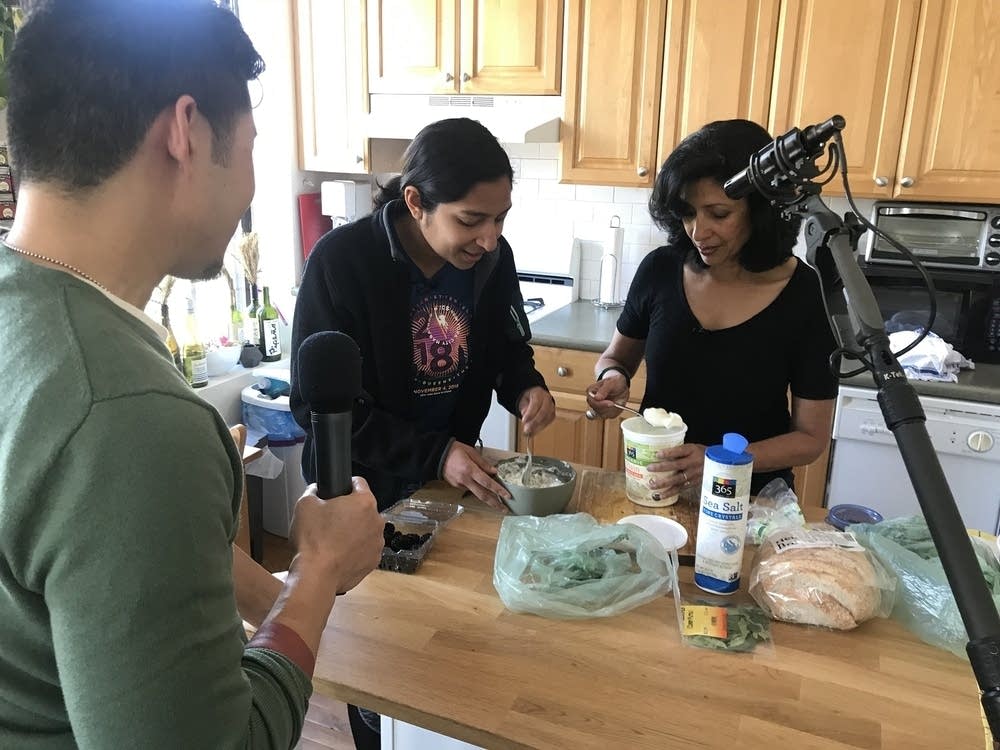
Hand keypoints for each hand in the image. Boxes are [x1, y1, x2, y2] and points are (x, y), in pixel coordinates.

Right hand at [288, 478, 383, 593]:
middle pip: (363, 509)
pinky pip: (365, 549)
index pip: (359, 483)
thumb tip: (317, 490)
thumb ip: (314, 490)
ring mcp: (377, 543)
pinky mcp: (374, 561)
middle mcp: (377, 521)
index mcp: (364, 502)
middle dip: (349, 512)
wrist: (316, 575)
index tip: (338, 492)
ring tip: (333, 539)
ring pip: (365, 529)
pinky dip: (355, 550)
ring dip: (354, 531)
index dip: (346, 486)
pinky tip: (338, 553)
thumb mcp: (305, 504)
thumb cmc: (313, 540)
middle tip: (330, 520)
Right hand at [441, 441, 509, 510]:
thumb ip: (483, 463)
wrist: (436, 455)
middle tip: (505, 509)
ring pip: (477, 494)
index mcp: (470, 470)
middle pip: (483, 495)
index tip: (507, 496)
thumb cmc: (454, 450)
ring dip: (488, 498)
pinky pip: (470, 489)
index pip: (487, 483)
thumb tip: (494, 471)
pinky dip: (477, 489)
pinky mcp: (456, 486)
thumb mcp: (471, 452)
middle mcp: (465, 480)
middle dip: (495, 503)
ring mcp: (460, 485)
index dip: (498, 490)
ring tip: (497, 502)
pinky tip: (481, 488)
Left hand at [518, 386, 555, 435]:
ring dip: (538, 427)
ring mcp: (552, 407)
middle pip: (543, 412)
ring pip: (547, 418)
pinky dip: (541, 427)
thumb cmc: (529, 399)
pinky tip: (535, 430)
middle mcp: (547, 399)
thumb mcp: (523, 401)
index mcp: (539, 393)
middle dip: (534, 422)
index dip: (530, 413)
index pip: (536, 403)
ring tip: (530, 432)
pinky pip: (548, 422)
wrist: (537, 397)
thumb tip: (525, 415)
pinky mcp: (553, 414)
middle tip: (527, 429)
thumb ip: (524, 408)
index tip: (524, 421)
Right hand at [585, 373, 629, 418]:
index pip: (592, 402)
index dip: (601, 404)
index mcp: (591, 392)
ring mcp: (597, 408)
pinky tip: (617, 405)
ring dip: (613, 410)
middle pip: (597, 410)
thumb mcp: (611, 382)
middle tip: (616, 402)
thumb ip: (603, 390)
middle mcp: (592, 401)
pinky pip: (609, 416)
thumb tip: (597, 398)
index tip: (611, 403)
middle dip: (608, 407)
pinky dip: (615, 412)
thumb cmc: (614, 382)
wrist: (621, 386)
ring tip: (617, 402)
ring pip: (603, 415)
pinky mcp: (604, 413)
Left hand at [647, 443, 706, 496]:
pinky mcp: (693, 483)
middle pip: (677, 465)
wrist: (718, 463)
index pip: (680, 451)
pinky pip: (680, 489)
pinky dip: (669, 493)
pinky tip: (660, 495)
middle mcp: (693, 463)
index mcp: (693, 450)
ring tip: (651, 485)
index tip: (657, 454)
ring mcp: (694, 474)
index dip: (669, 453)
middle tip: (649, 468)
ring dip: (664, 483)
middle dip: (662, 467)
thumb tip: (658, 454)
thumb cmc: (700, 453)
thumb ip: (679, 451)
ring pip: (677, 479)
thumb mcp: (692, 447)